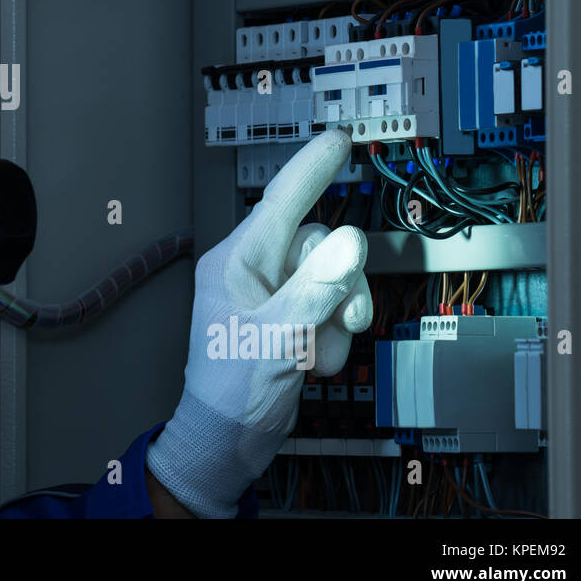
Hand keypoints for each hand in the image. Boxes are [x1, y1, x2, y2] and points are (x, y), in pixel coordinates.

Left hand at [146, 128, 371, 515]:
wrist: (229, 441)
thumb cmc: (230, 392)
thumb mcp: (276, 339)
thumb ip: (315, 289)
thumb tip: (351, 240)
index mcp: (235, 263)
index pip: (280, 201)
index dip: (312, 168)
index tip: (339, 139)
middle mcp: (256, 271)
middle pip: (322, 244)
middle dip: (339, 283)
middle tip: (341, 319)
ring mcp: (277, 295)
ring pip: (335, 277)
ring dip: (337, 316)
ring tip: (315, 351)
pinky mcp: (294, 318)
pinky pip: (334, 306)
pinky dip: (333, 335)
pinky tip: (310, 362)